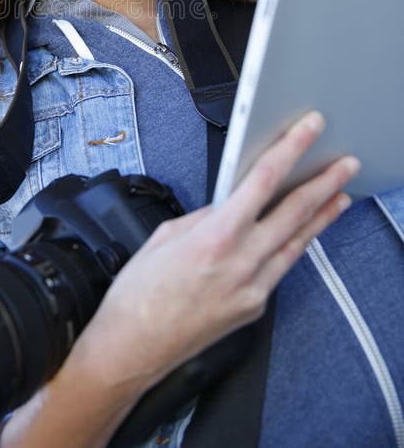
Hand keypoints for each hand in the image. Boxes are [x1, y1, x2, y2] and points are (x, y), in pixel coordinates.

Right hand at [76, 111, 358, 393]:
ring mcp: (252, 289)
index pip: (265, 181)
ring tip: (341, 196)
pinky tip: (301, 235)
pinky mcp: (253, 309)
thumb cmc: (139, 295)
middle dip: (324, 183)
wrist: (133, 347)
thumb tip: (227, 206)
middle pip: (294, 213)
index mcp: (216, 236)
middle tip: (344, 164)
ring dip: (322, 217)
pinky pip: (280, 270)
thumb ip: (203, 217)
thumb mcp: (166, 236)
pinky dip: (293, 247)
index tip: (308, 130)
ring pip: (297, 244)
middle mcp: (242, 262)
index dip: (291, 149)